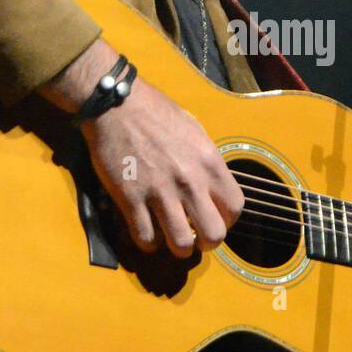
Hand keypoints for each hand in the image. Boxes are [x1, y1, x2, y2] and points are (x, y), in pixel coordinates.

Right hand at [38, 37, 243, 258]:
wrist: (116, 104)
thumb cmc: (156, 112)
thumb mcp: (194, 130)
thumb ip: (206, 161)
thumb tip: (211, 184)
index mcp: (209, 162)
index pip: (235, 208)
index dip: (227, 220)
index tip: (214, 218)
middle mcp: (189, 180)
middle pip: (213, 234)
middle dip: (206, 243)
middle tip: (195, 236)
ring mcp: (159, 191)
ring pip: (180, 243)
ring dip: (177, 246)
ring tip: (171, 237)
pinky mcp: (130, 198)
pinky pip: (145, 237)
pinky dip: (148, 242)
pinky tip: (147, 232)